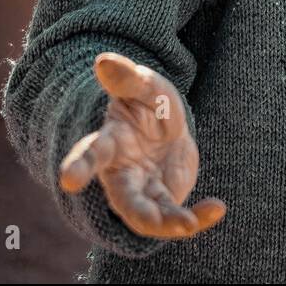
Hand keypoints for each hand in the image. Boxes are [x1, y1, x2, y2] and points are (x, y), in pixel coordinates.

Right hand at [58, 52, 226, 237]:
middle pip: (122, 199)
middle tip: (148, 222)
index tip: (68, 180)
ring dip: (168, 222)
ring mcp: (144, 191)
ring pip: (150, 216)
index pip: (92, 154)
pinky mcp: (165, 201)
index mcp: (111, 143)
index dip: (80, 166)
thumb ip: (128, 80)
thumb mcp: (147, 87)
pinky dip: (198, 217)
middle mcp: (122, 174)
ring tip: (189, 224)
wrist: (169, 129)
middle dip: (132, 212)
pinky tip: (217, 207)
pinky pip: (178, 216)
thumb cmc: (150, 106)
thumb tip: (103, 61)